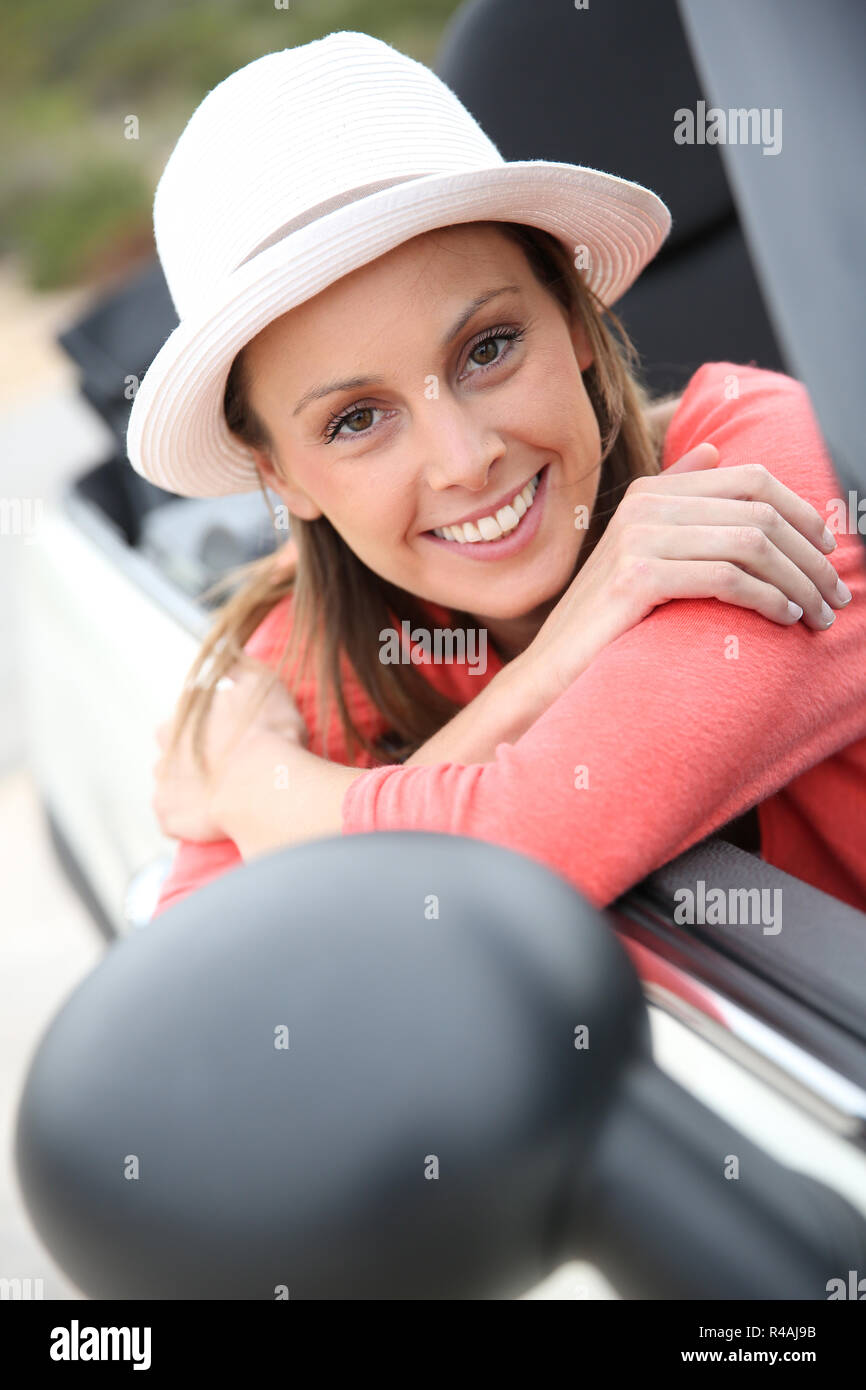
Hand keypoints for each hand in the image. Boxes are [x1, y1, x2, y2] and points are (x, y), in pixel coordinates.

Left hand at [152, 659, 307, 841]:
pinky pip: (175, 823)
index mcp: (176, 723)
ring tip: (224, 799)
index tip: (229, 742)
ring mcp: (162, 791)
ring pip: (172, 792)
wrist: (267, 784)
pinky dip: (190, 822)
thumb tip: (225, 654)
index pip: (181, 726)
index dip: (207, 733)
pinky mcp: (169, 821)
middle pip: (171, 760)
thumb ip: (238, 667)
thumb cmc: (266, 732)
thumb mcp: (261, 683)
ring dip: (191, 794)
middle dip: (190, 764)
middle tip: (225, 771)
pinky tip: (215, 821)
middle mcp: (162, 756)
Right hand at [523, 442, 850, 702]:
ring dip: (798, 582)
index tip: (828, 552)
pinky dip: (767, 599)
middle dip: (809, 556)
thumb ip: (677, 499)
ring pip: (751, 545)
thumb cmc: (605, 618)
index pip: (751, 481)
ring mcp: (638, 539)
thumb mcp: (640, 549)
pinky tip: (784, 619)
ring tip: (818, 614)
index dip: (802, 512)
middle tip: (835, 596)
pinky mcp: (637, 579)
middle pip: (759, 512)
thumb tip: (715, 448)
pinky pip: (727, 579)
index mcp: (652, 491)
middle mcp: (645, 505)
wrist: (553, 669)